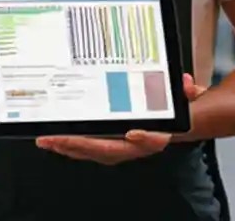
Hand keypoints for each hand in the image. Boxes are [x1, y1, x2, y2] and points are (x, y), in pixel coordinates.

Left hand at [36, 73, 206, 165]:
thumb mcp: (184, 98)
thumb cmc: (174, 110)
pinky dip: (70, 144)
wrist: (176, 122)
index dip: (144, 138)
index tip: (134, 134)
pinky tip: (53, 139)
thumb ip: (187, 91)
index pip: (151, 139)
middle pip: (109, 149)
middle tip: (56, 138)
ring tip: (47, 140)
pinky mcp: (108, 143)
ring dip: (69, 146)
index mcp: (157, 135)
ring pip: (93, 151)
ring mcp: (120, 146)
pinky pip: (87, 147)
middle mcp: (136, 145)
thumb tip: (188, 84)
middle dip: (81, 145)